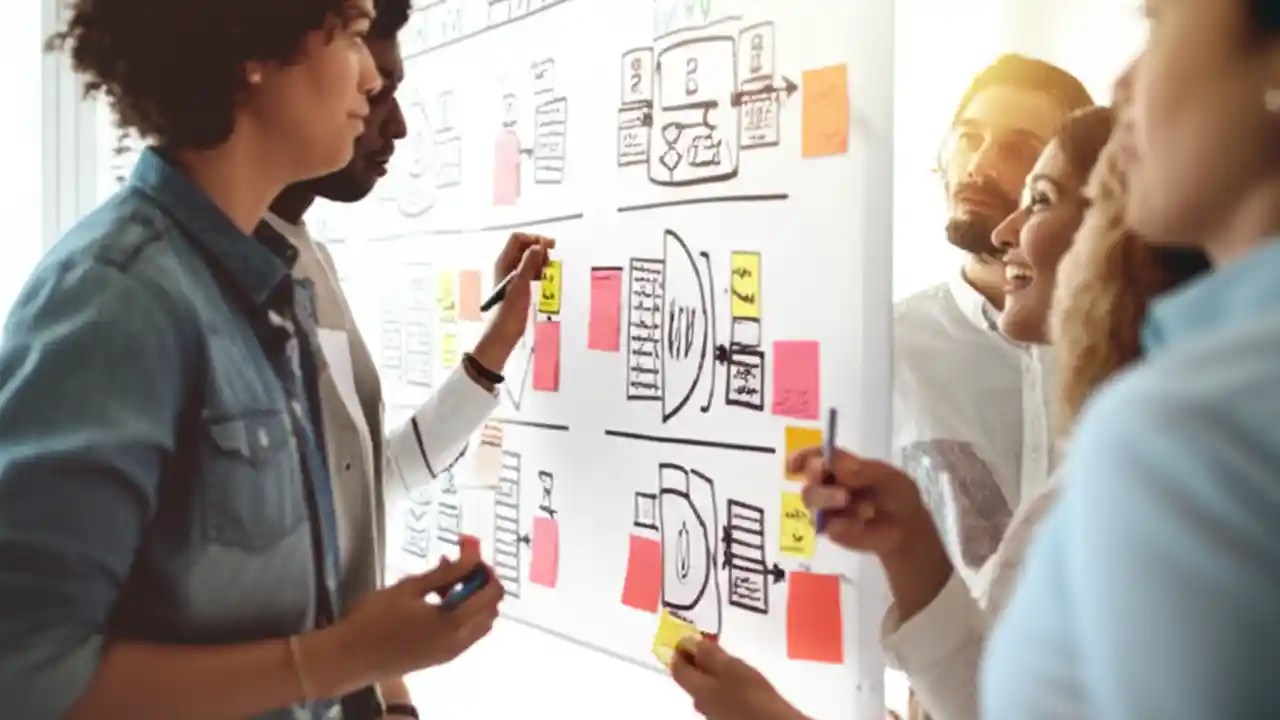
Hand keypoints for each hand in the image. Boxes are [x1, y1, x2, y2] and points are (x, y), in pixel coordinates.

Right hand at [331, 557, 502, 682]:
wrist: (347, 660)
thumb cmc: (373, 619)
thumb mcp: (410, 588)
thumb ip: (446, 571)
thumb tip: (473, 552)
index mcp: (455, 623)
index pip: (491, 591)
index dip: (483, 565)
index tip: (465, 546)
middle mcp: (461, 641)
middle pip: (491, 606)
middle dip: (482, 580)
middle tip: (459, 561)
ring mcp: (452, 653)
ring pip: (481, 621)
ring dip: (474, 597)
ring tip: (446, 579)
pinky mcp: (441, 657)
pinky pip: (468, 632)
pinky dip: (464, 612)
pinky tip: (439, 599)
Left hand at [472, 233, 554, 370]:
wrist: (503, 333)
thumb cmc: (510, 310)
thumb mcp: (521, 284)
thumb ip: (529, 263)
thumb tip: (539, 245)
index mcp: (503, 261)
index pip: (518, 238)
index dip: (534, 238)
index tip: (550, 247)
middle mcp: (505, 265)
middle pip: (523, 246)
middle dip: (538, 249)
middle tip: (550, 261)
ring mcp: (510, 275)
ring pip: (527, 258)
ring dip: (539, 260)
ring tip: (549, 270)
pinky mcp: (516, 285)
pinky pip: (528, 271)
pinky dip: (537, 270)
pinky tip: (544, 279)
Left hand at [671, 639, 807, 719]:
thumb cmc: (751, 695)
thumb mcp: (732, 668)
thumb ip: (711, 655)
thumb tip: (693, 643)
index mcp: (697, 690)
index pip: (677, 669)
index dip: (680, 652)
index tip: (686, 638)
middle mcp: (701, 704)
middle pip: (691, 680)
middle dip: (696, 662)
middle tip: (708, 647)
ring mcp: (715, 714)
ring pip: (706, 690)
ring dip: (711, 675)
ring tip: (725, 662)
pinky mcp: (730, 718)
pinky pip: (720, 698)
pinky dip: (723, 686)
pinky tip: (738, 682)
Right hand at [789, 446, 951, 617]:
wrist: (906, 529)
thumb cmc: (898, 497)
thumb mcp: (888, 477)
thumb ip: (863, 470)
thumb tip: (835, 463)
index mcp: (841, 467)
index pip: (815, 456)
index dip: (803, 456)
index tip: (797, 463)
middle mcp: (829, 484)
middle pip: (809, 476)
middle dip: (814, 475)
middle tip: (829, 475)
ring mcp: (826, 508)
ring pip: (810, 498)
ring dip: (826, 497)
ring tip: (846, 500)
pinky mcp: (829, 529)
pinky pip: (823, 524)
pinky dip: (840, 522)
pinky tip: (858, 523)